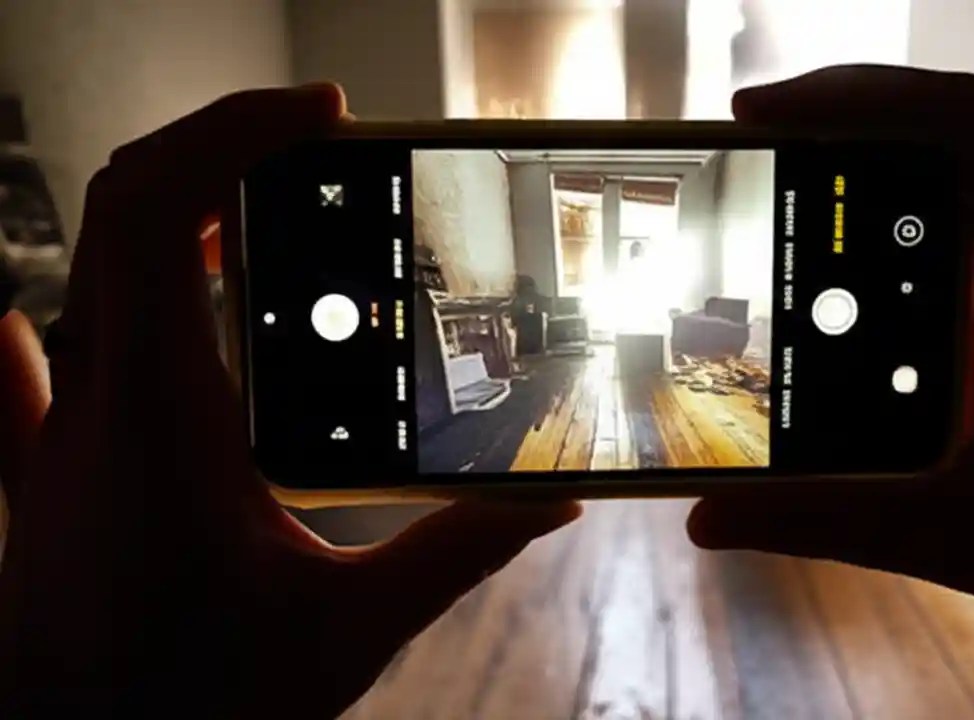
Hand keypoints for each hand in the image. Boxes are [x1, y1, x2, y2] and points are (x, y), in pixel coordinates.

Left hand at [0, 86, 579, 717]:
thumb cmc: (192, 705)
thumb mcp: (346, 633)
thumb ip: (454, 557)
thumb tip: (547, 507)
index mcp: (164, 420)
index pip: (165, 217)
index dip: (233, 135)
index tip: (321, 117)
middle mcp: (97, 402)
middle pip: (126, 208)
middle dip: (218, 148)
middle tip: (316, 148)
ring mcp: (63, 426)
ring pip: (99, 264)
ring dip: (180, 212)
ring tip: (272, 215)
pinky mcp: (53, 460)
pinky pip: (55, 341)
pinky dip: (110, 288)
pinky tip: (148, 295)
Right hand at [688, 66, 973, 712]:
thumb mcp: (960, 540)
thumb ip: (827, 523)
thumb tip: (709, 516)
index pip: (961, 130)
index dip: (858, 94)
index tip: (759, 114)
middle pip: (939, 146)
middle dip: (835, 132)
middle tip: (739, 161)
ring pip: (940, 204)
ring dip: (853, 196)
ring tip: (760, 217)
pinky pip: (940, 267)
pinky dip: (872, 263)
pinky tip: (819, 308)